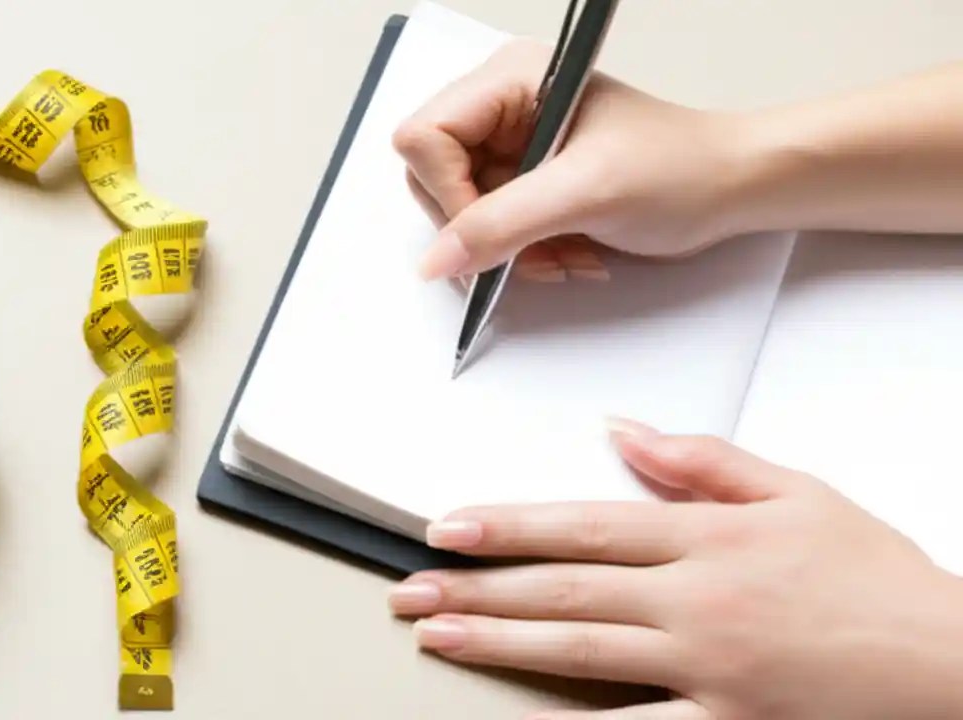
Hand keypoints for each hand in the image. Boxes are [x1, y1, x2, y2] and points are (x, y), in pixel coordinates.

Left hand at [387, 418, 962, 718]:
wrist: (952, 663)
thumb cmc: (877, 578)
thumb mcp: (798, 492)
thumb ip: (702, 460)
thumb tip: (623, 431)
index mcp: (709, 537)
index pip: (585, 524)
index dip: (508, 525)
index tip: (448, 527)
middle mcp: (698, 599)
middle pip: (565, 588)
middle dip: (480, 587)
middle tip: (413, 586)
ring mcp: (708, 667)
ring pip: (582, 651)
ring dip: (501, 642)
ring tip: (439, 636)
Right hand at [393, 38, 752, 282]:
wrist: (731, 189)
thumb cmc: (680, 169)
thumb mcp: (587, 194)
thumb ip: (503, 224)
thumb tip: (435, 260)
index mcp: (511, 79)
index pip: (425, 137)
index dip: (447, 193)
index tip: (491, 232)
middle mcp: (503, 107)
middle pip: (433, 179)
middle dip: (481, 230)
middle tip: (532, 250)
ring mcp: (512, 145)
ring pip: (460, 215)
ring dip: (507, 251)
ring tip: (564, 255)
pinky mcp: (526, 182)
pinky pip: (491, 231)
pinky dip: (524, 256)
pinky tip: (569, 253)